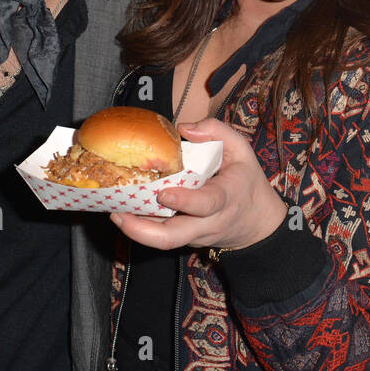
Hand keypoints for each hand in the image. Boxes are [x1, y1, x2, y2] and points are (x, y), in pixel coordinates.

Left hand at [112, 118, 287, 251]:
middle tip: (118, 213)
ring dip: (135, 230)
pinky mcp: (184, 238)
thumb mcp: (241, 150)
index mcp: (226, 197)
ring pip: (162, 241)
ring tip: (113, 211)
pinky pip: (160, 236)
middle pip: (173, 237)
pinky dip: (140, 226)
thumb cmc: (246, 181)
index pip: (206, 204)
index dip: (184, 201)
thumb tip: (183, 129)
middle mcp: (207, 222)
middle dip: (143, 230)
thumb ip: (217, 131)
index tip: (163, 193)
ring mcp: (193, 234)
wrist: (257, 224)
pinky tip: (121, 210)